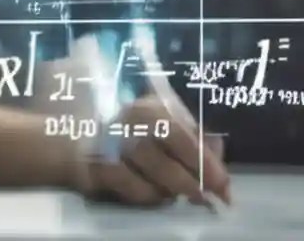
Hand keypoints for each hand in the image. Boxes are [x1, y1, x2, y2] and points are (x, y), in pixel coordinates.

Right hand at [71, 96, 231, 207]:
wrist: (80, 140)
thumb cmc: (133, 132)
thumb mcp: (163, 123)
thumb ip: (193, 135)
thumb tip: (218, 153)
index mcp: (152, 107)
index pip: (184, 135)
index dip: (207, 161)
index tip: (224, 184)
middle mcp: (132, 121)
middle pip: (169, 156)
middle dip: (193, 180)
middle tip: (207, 196)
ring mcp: (113, 144)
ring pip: (154, 176)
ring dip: (174, 189)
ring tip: (184, 193)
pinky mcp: (99, 167)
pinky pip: (135, 190)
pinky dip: (151, 196)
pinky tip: (158, 194)